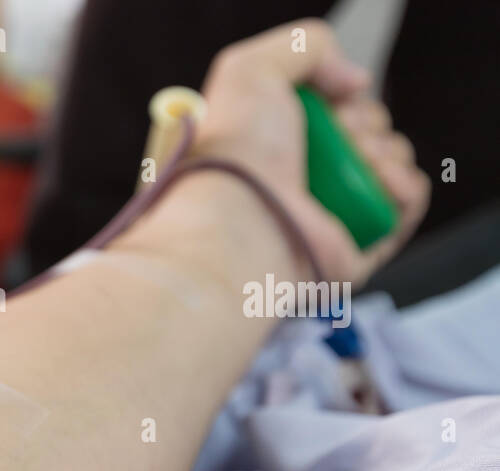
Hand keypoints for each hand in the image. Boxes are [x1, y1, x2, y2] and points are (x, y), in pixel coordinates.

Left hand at [193, 19, 429, 284]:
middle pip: (369, 136)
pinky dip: (406, 187)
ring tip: (359, 160)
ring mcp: (330, 219)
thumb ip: (306, 47)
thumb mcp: (253, 69)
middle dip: (368, 124)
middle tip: (343, 136)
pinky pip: (403, 210)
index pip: (336, 115)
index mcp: (278, 150)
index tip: (333, 105)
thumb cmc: (236, 150)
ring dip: (388, 152)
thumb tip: (355, 81)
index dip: (346, 102)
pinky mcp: (355, 251)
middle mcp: (304, 184)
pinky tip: (385, 179)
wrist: (242, 215)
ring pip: (391, 168)